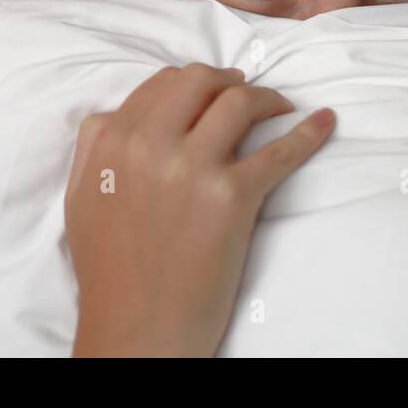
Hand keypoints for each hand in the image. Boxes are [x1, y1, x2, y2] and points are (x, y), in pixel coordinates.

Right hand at [64, 63, 334, 356]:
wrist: (138, 329)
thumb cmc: (110, 271)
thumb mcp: (82, 199)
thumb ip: (95, 147)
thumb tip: (117, 113)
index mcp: (113, 141)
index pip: (161, 84)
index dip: (192, 83)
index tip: (211, 90)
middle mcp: (150, 145)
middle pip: (200, 80)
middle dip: (227, 79)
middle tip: (245, 89)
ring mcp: (193, 168)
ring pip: (239, 102)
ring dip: (267, 98)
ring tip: (281, 107)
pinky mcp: (232, 196)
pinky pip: (281, 151)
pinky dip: (309, 133)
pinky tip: (325, 122)